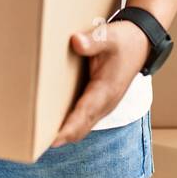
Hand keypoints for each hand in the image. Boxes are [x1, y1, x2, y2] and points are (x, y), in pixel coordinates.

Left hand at [50, 19, 150, 147]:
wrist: (141, 43)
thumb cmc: (124, 41)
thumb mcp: (110, 36)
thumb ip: (93, 41)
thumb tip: (76, 42)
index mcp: (107, 90)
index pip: (85, 114)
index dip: (69, 128)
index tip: (52, 139)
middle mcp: (106, 103)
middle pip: (81, 128)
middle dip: (61, 137)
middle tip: (35, 142)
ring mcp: (104, 106)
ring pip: (82, 127)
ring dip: (65, 134)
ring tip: (39, 137)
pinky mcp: (100, 103)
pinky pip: (83, 120)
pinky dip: (70, 126)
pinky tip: (52, 124)